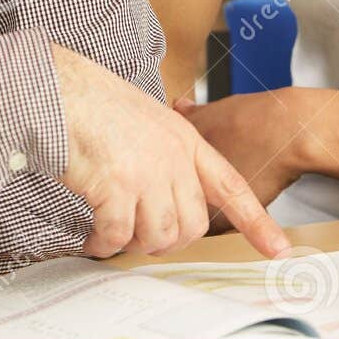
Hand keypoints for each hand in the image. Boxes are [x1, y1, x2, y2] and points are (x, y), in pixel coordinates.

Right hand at [51, 44, 289, 259]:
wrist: (61, 89)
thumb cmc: (95, 103)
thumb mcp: (149, 121)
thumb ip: (167, 156)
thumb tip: (166, 196)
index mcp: (186, 140)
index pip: (231, 186)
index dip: (257, 222)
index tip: (278, 249)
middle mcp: (173, 157)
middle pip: (191, 225)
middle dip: (167, 240)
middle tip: (140, 235)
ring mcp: (146, 172)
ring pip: (157, 235)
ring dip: (133, 243)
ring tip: (112, 232)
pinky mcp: (115, 186)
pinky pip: (117, 236)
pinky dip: (103, 244)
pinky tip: (92, 238)